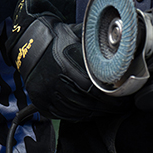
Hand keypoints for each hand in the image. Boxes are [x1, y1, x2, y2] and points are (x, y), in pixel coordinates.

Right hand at [12, 14, 128, 120]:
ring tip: (105, 111)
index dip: (110, 100)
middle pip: (86, 104)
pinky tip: (87, 112)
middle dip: (105, 109)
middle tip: (118, 109)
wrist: (29, 43)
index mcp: (65, 67)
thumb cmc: (58, 39)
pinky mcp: (40, 100)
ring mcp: (45, 93)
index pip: (94, 91)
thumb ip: (96, 46)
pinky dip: (77, 116)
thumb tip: (121, 46)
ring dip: (93, 114)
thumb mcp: (77, 36)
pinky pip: (62, 114)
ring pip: (75, 111)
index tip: (122, 102)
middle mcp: (54, 82)